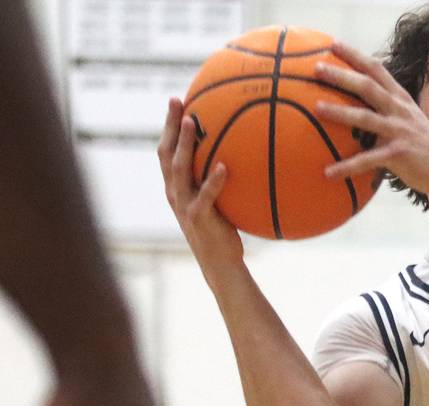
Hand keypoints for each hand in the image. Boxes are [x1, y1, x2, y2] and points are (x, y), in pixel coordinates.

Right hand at [157, 97, 241, 268]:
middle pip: (165, 153)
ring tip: (191, 123)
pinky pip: (205, 196)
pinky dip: (213, 180)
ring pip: (178, 169)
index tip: (176, 101)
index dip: (168, 126)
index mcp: (176, 187)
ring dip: (184, 145)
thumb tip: (242, 153)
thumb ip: (219, 178)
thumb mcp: (217, 200)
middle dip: (169, 126)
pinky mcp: (198, 218)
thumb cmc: (222, 228)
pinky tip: (224, 166)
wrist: (219, 261)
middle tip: (177, 101)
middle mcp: (174, 192)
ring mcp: (183, 205)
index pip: (166, 150)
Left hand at [312, 41, 428, 195]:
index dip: (355, 55)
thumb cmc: (425, 145)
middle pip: (367, 86)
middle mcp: (400, 111)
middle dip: (342, 76)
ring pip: (365, 117)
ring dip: (339, 112)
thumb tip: (360, 103)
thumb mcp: (410, 119)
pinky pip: (367, 160)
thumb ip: (389, 109)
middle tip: (317, 67)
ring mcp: (399, 131)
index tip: (333, 44)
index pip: (377, 70)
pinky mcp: (397, 154)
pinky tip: (328, 172)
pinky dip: (346, 166)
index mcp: (401, 100)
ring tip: (317, 108)